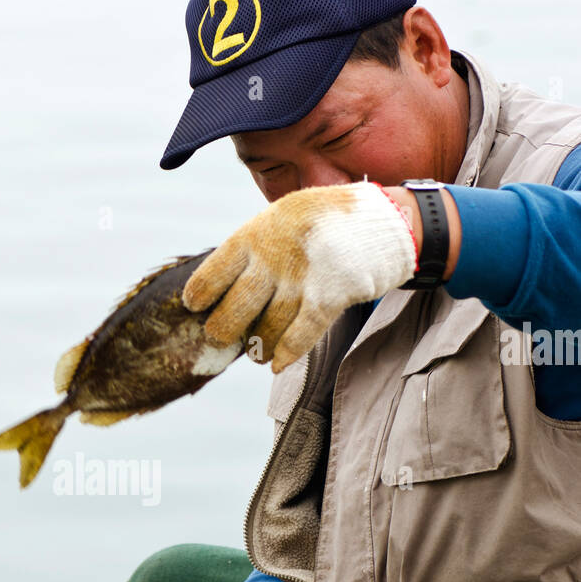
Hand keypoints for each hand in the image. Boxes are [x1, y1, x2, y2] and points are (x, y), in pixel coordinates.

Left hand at [182, 181, 417, 373]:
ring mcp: (301, 278)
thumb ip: (257, 247)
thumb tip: (224, 284)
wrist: (385, 219)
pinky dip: (285, 354)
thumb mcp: (284, 217)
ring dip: (258, 347)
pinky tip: (276, 364)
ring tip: (256, 351)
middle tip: (221, 338)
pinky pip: (298, 337)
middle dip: (223, 331)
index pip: (213, 273)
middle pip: (234, 311)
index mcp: (257, 234)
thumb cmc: (327, 222)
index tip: (195, 306)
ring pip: (266, 330)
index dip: (200, 295)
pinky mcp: (329, 296)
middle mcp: (273, 256)